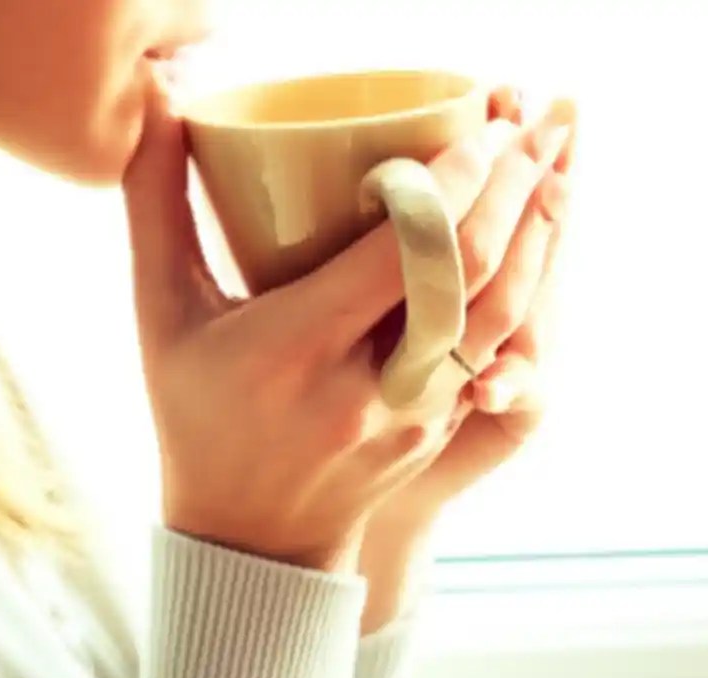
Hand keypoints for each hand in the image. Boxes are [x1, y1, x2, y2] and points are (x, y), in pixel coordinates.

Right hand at [122, 80, 572, 573]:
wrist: (245, 535)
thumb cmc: (194, 413)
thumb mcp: (160, 314)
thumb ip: (157, 210)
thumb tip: (160, 112)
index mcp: (294, 349)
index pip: (399, 253)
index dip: (450, 183)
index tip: (476, 130)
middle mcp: (364, 389)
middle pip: (470, 278)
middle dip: (514, 192)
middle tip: (532, 129)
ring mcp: (410, 420)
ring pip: (501, 319)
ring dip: (535, 239)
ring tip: (550, 174)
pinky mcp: (436, 433)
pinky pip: (496, 352)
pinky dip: (522, 290)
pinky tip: (529, 244)